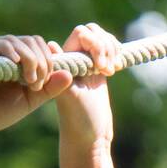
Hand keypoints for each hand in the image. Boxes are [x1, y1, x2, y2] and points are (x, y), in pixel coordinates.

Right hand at [0, 34, 71, 141]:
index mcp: (8, 55)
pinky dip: (11, 53)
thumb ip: (47, 89)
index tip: (44, 84)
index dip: (47, 60)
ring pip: (16, 41)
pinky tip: (19, 67)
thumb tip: (69, 74)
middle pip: (29, 40)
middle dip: (41, 61)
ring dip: (30, 60)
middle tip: (39, 85)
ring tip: (31, 83)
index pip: (35, 44)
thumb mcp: (26, 101)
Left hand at [50, 23, 121, 154]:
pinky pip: (109, 49)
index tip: (99, 68)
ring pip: (102, 38)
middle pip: (92, 31)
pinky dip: (116, 53)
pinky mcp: (98, 69)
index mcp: (64, 61)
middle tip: (108, 71)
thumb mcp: (70, 97)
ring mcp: (87, 63)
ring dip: (112, 49)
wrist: (90, 136)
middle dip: (105, 46)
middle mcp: (73, 59)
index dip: (94, 43)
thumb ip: (61, 74)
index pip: (80, 33)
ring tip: (112, 71)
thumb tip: (50, 44)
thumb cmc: (78, 120)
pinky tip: (116, 68)